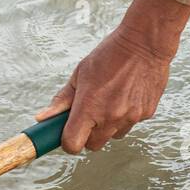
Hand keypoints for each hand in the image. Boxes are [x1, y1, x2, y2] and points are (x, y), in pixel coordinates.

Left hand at [36, 0, 189, 152]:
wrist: (146, 43)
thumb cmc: (110, 54)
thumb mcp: (80, 74)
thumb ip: (62, 100)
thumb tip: (43, 117)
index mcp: (90, 107)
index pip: (73, 144)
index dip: (67, 142)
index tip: (67, 132)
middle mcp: (111, 117)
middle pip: (93, 145)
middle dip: (88, 135)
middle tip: (89, 115)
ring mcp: (130, 117)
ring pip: (113, 136)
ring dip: (108, 126)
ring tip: (111, 101)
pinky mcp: (146, 114)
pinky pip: (130, 124)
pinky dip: (126, 115)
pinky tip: (127, 95)